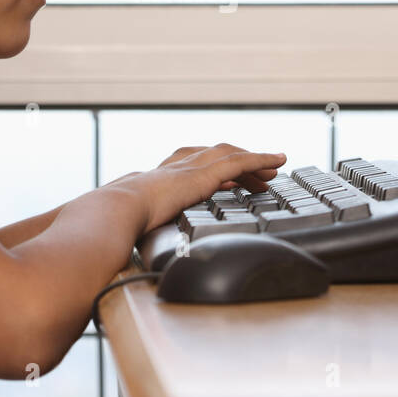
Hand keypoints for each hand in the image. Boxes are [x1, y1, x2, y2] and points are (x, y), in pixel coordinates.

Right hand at [105, 143, 286, 231]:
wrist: (119, 208)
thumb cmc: (122, 219)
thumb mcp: (136, 219)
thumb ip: (144, 223)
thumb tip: (135, 241)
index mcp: (162, 175)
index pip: (194, 164)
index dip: (214, 168)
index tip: (230, 179)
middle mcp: (179, 165)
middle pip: (216, 155)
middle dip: (239, 162)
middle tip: (259, 174)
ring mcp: (192, 166)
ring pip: (231, 155)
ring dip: (255, 160)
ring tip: (274, 168)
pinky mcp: (205, 173)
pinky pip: (241, 162)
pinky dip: (261, 159)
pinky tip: (277, 161)